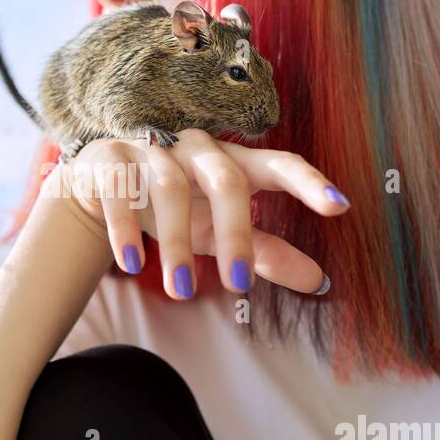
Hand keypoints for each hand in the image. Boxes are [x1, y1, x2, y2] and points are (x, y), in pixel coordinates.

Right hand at [45, 128, 348, 298]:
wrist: (100, 185)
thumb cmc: (176, 205)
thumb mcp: (220, 229)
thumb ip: (268, 251)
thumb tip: (320, 283)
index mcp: (234, 161)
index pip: (279, 164)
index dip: (309, 182)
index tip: (339, 207)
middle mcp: (198, 149)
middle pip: (225, 180)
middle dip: (235, 234)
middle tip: (239, 287)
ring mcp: (153, 150)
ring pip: (170, 189)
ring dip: (176, 243)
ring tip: (182, 290)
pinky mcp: (111, 159)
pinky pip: (119, 190)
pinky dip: (124, 228)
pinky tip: (130, 263)